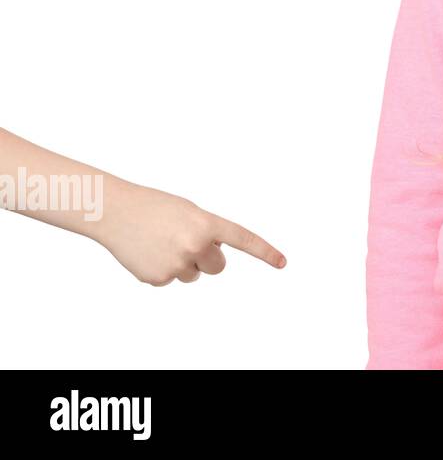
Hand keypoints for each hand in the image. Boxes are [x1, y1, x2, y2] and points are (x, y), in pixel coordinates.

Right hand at [96, 180, 285, 284]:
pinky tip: (148, 252)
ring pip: (194, 275)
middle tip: (185, 240)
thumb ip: (208, 232)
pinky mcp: (158, 278)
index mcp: (207, 224)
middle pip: (218, 267)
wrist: (115, 212)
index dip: (265, 252)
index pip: (244, 240)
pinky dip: (162, 269)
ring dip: (184, 263)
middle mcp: (195, 245)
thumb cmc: (155, 207)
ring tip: (162, 243)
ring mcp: (177, 264)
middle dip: (208, 257)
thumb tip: (214, 258)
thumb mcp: (189, 212)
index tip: (283, 263)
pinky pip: (172, 279)